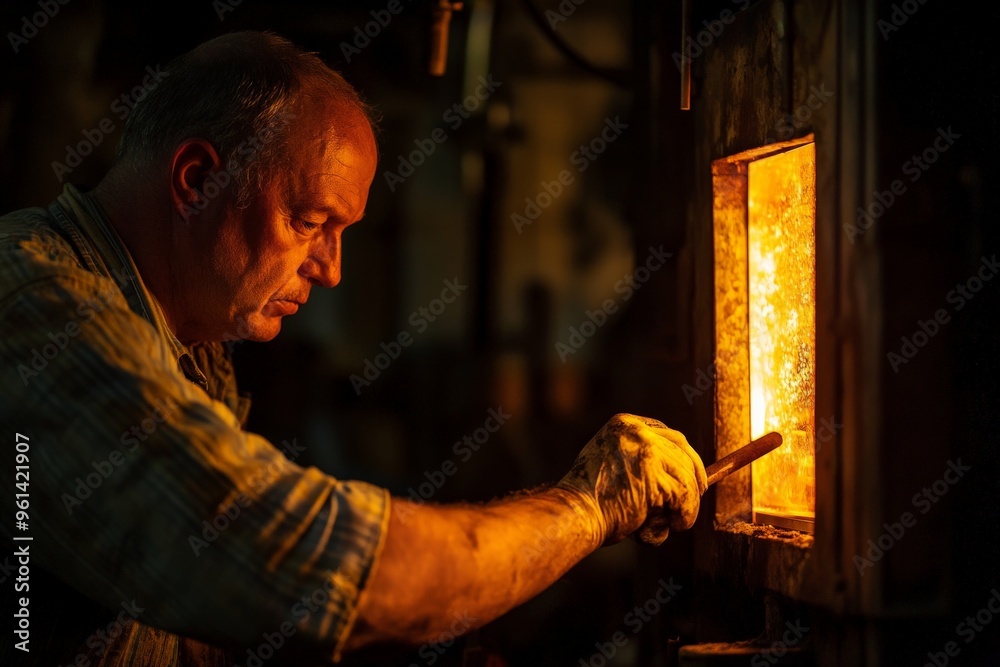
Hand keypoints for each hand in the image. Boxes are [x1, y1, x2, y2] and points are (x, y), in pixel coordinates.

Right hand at [557, 413, 706, 545]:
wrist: (575, 513)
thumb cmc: (590, 498)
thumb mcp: (612, 463)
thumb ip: (638, 461)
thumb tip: (679, 474)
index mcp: (624, 424)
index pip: (669, 435)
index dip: (686, 456)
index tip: (692, 473)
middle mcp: (637, 432)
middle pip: (683, 452)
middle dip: (693, 478)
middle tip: (694, 499)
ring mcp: (647, 453)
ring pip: (687, 478)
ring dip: (686, 504)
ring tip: (672, 522)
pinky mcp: (654, 478)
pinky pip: (686, 498)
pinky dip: (685, 515)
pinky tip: (671, 526)